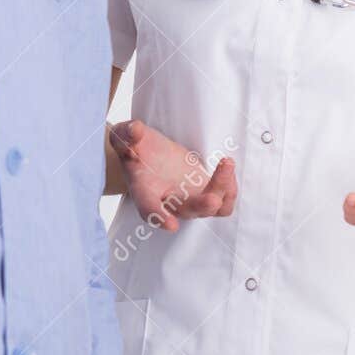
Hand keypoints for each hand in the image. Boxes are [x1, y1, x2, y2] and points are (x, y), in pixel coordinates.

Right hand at [110, 119, 236, 231]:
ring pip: (212, 209)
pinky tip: (226, 168)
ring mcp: (189, 199)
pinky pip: (223, 203)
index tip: (171, 224)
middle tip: (212, 196)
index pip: (148, 207)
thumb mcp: (124, 137)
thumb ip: (127, 135)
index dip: (158, 216)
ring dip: (223, 192)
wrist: (145, 154)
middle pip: (187, 211)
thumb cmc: (134, 149)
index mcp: (144, 190)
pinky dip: (230, 190)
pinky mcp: (204, 193)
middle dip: (202, 206)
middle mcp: (168, 202)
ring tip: (226, 163)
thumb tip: (135, 130)